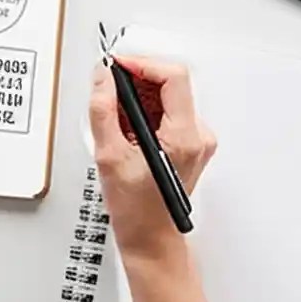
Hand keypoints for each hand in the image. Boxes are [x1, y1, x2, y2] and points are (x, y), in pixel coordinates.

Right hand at [89, 56, 216, 258]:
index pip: (173, 76)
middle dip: (136, 82)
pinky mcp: (189, 143)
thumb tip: (102, 78)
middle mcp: (198, 135)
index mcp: (185, 136)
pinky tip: (127, 131)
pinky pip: (166, 111)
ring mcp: (196, 140)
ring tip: (116, 120)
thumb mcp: (109, 156)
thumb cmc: (136, 210)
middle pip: (170, 83)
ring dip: (138, 99)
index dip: (142, 64)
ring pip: (166, 96)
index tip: (118, 66)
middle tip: (109, 92)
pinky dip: (144, 112)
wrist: (150, 238)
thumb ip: (103, 110)